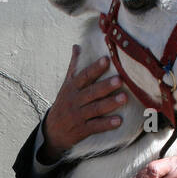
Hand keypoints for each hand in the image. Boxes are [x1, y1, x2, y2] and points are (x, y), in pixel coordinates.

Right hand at [40, 45, 127, 159]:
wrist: (52, 131)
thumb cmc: (64, 103)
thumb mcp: (66, 85)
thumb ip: (74, 67)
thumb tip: (77, 46)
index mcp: (71, 88)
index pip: (84, 76)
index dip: (95, 68)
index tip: (106, 60)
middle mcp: (74, 101)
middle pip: (91, 92)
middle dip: (105, 86)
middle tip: (120, 80)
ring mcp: (77, 116)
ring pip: (95, 109)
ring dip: (110, 103)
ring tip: (124, 98)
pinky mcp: (82, 130)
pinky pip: (95, 127)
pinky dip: (106, 124)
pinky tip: (119, 121)